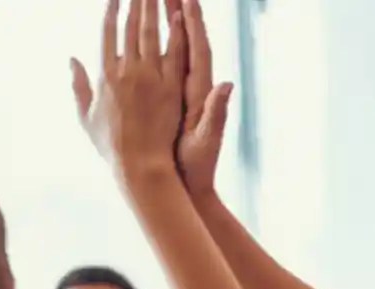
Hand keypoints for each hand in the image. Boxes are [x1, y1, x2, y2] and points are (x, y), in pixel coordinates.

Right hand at [72, 0, 186, 177]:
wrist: (140, 167)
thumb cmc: (112, 147)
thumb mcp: (87, 118)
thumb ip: (79, 86)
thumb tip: (71, 60)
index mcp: (106, 77)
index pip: (108, 34)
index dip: (112, 12)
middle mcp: (128, 72)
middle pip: (133, 27)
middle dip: (136, 1)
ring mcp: (151, 79)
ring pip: (153, 35)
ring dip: (154, 10)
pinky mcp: (171, 88)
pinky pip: (174, 55)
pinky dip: (176, 35)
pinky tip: (178, 18)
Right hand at [168, 0, 234, 194]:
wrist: (189, 186)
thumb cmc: (197, 167)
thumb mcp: (207, 140)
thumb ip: (217, 112)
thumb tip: (227, 84)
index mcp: (201, 93)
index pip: (199, 49)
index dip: (194, 23)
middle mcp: (195, 88)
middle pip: (188, 42)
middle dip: (179, 13)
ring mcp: (183, 94)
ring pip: (175, 51)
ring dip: (168, 24)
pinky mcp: (172, 102)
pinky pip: (165, 67)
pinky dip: (159, 47)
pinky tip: (147, 33)